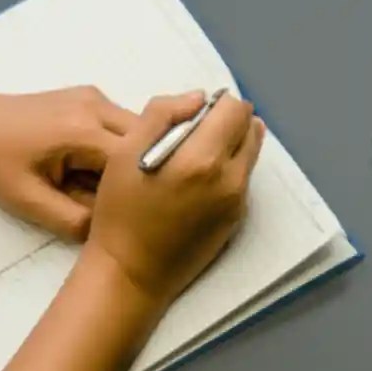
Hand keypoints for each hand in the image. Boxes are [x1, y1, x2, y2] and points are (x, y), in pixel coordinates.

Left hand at [0, 86, 138, 239]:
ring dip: (132, 155)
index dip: (136, 187)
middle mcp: (97, 106)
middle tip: (119, 194)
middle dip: (140, 168)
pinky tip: (97, 160)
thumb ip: (73, 220)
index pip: (136, 160)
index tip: (126, 206)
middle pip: (148, 139)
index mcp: (83, 132)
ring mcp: (96, 96)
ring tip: (105, 177)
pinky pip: (123, 121)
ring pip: (140, 129)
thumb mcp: (28, 202)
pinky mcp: (92, 95)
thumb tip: (110, 229)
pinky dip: (122, 142)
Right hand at [88, 91, 265, 303]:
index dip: (216, 103)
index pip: (235, 109)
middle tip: (195, 133)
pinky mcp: (237, 217)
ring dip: (232, 143)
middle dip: (227, 121)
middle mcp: (232, 177)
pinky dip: (229, 168)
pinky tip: (199, 181)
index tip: (194, 113)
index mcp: (204, 158)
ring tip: (197, 155)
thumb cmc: (120, 210)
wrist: (131, 272)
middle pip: (250, 128)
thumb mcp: (124, 152)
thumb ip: (162, 113)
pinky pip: (243, 178)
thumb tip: (198, 98)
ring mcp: (239, 200)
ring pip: (251, 152)